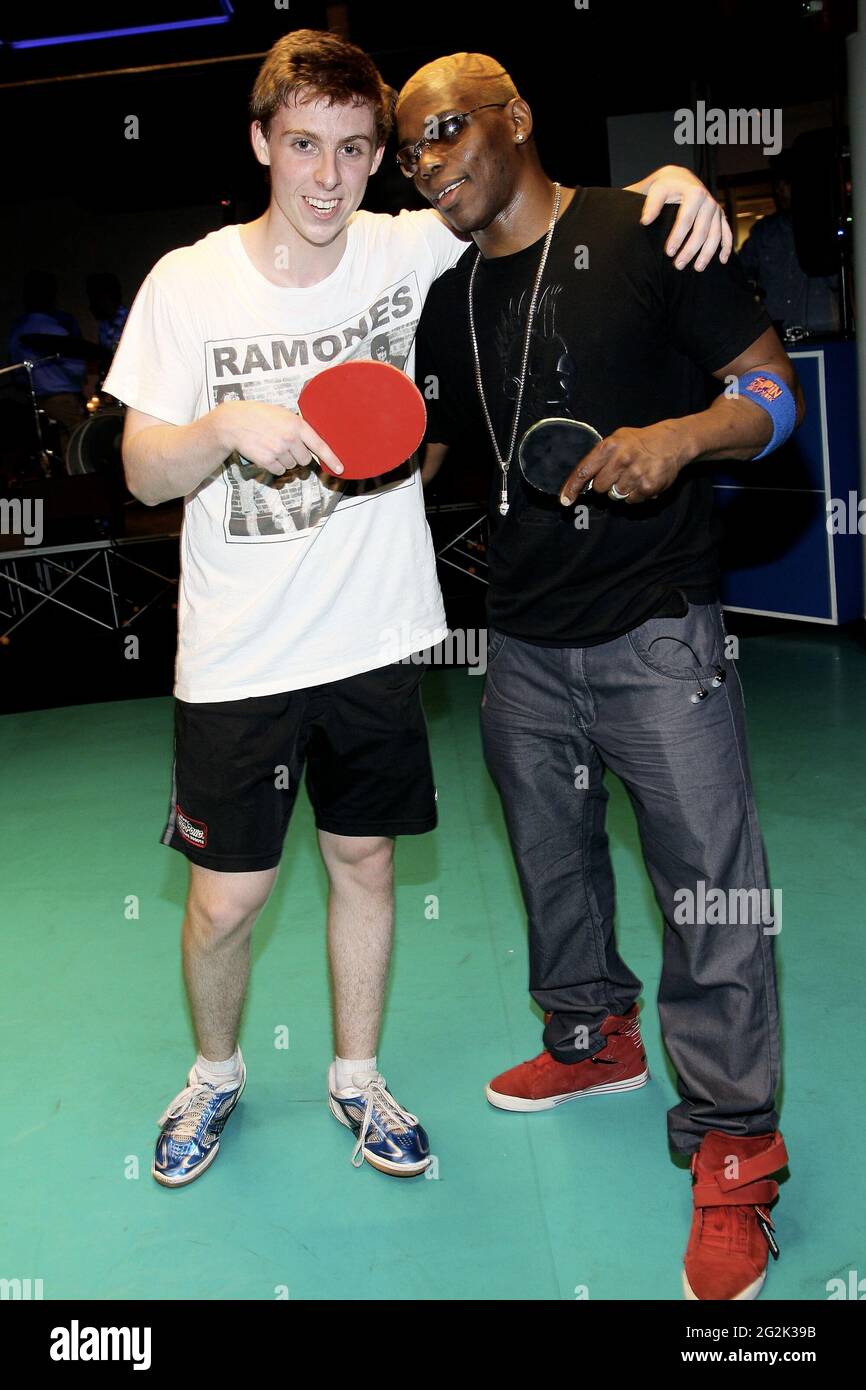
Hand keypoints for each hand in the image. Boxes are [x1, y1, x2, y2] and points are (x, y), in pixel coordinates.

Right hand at [215, 399, 342, 476]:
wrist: (234, 422)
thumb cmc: (259, 416)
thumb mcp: (282, 414)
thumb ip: (297, 427)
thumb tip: (311, 444)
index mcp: (296, 424)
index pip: (319, 445)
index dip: (331, 459)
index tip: (340, 469)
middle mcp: (290, 438)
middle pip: (305, 460)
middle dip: (297, 456)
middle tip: (284, 445)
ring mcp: (278, 450)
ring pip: (291, 466)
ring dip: (284, 460)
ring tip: (271, 445)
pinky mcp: (267, 461)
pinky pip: (279, 471)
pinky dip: (273, 466)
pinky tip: (265, 453)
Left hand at [559, 420, 689, 505]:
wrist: (672, 441)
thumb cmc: (640, 441)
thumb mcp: (617, 438)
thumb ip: (600, 457)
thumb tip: (583, 481)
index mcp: (610, 446)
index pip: (584, 471)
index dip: (572, 488)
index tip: (565, 501)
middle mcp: (621, 459)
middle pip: (599, 488)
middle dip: (606, 484)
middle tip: (618, 473)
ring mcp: (635, 474)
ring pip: (615, 496)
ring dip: (621, 489)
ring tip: (634, 475)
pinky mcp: (648, 486)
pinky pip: (631, 501)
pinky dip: (635, 494)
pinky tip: (643, 480)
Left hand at [636, 165, 731, 270]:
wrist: (680, 177)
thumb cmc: (666, 186)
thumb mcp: (657, 190)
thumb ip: (651, 204)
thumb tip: (645, 221)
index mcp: (695, 193)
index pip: (686, 219)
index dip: (678, 237)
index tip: (669, 252)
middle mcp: (709, 201)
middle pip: (702, 230)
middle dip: (691, 250)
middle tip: (678, 266)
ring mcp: (716, 209)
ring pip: (715, 235)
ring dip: (707, 253)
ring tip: (697, 268)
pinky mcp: (720, 215)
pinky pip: (726, 233)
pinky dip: (726, 247)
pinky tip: (722, 261)